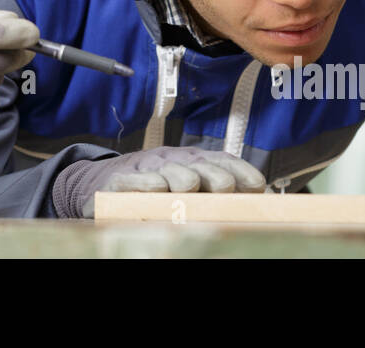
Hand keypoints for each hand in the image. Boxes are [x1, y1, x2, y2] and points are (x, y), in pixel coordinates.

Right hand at [53, 146, 265, 218]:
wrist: (104, 182)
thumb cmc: (155, 189)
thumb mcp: (186, 187)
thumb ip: (216, 194)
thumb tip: (260, 202)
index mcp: (195, 163)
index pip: (224, 161)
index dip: (243, 171)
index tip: (256, 185)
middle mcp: (175, 162)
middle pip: (206, 168)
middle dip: (218, 180)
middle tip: (223, 192)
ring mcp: (149, 169)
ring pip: (177, 174)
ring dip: (186, 182)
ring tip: (189, 192)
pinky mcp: (121, 181)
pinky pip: (139, 181)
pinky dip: (150, 186)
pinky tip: (158, 193)